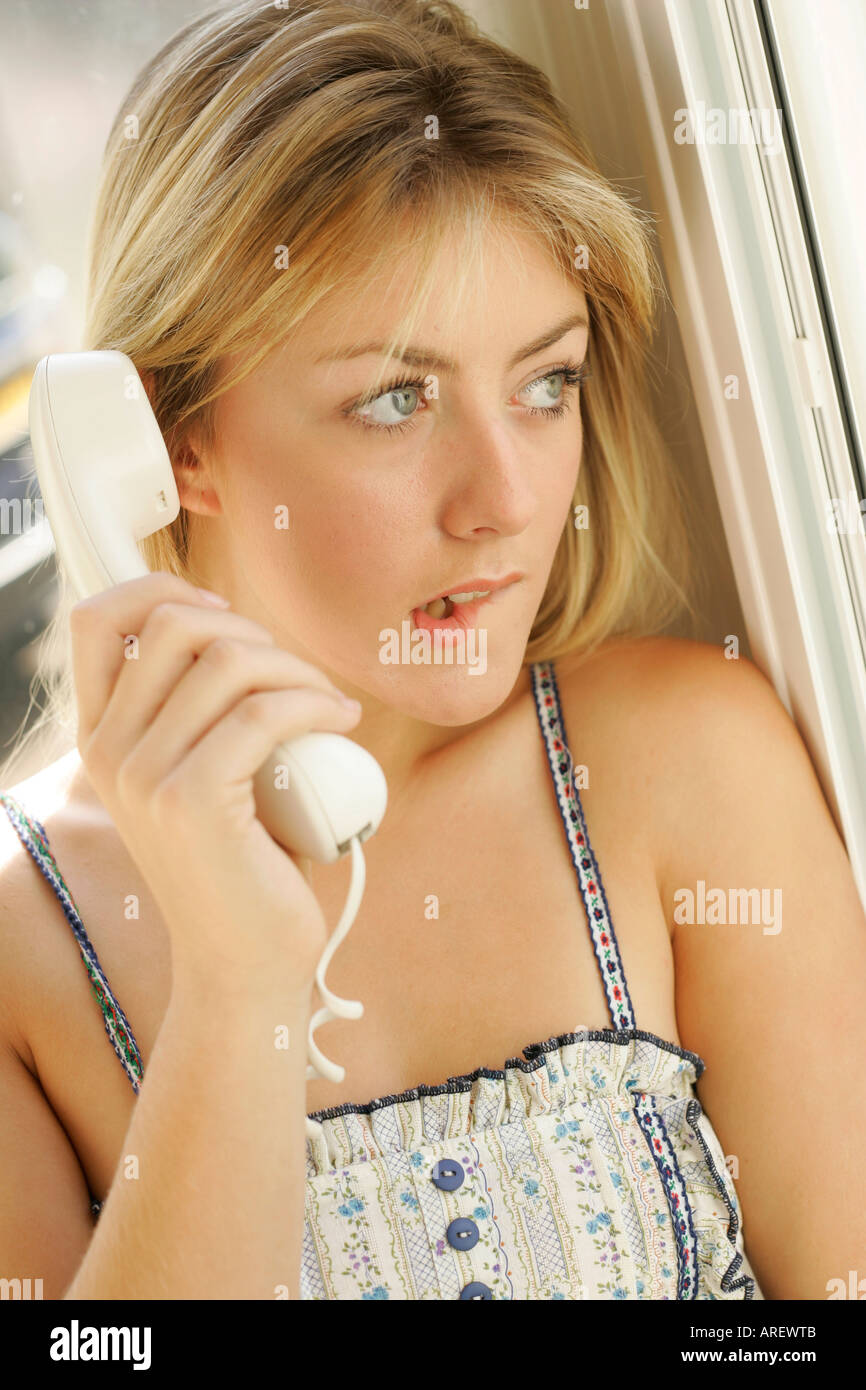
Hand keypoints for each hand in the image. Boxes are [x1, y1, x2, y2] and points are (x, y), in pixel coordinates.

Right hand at [70, 571, 362, 995]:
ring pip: (228, 661)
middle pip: (174, 623)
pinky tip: (342, 722)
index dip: (162, 589)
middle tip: (295, 674)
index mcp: (101, 738)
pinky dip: (316, 703)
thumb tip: (238, 635)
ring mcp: (145, 778)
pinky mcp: (193, 803)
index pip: (96, 619)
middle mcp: (109, 752)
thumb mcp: (199, 777)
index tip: (227, 617)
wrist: (242, 964)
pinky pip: (264, 712)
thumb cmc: (240, 864)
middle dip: (251, 629)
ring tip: (328, 702)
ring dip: (298, 668)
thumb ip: (194, 714)